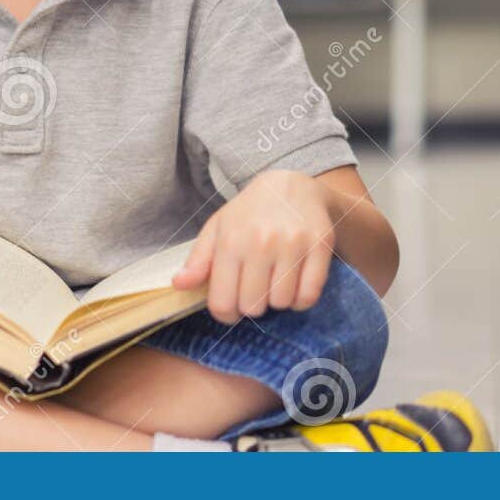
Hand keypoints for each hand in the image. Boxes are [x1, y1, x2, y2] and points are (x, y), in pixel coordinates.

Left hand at [171, 169, 336, 323]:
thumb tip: (179, 284)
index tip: (231, 306)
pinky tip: (295, 284)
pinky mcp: (320, 246)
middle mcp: (261, 242)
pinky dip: (300, 299)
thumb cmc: (250, 212)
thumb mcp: (218, 228)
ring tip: (275, 281)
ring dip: (277, 300)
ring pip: (282, 303)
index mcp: (231, 240)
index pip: (223, 303)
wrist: (292, 186)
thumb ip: (198, 259)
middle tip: (255, 288)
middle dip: (252, 305)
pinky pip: (309, 296)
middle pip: (253, 306)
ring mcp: (293, 244)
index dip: (225, 313)